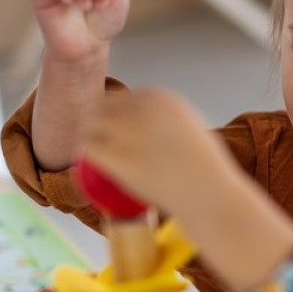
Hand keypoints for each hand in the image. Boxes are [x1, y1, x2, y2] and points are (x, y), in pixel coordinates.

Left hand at [79, 90, 243, 217]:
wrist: (209, 193)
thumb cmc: (208, 170)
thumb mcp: (193, 130)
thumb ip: (174, 124)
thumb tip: (163, 128)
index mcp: (161, 98)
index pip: (123, 99)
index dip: (112, 113)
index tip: (110, 129)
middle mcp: (143, 108)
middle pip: (103, 108)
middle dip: (96, 123)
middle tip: (96, 142)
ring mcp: (129, 131)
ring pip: (91, 126)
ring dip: (88, 137)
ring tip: (89, 153)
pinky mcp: (118, 155)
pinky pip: (89, 148)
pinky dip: (84, 154)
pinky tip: (83, 163)